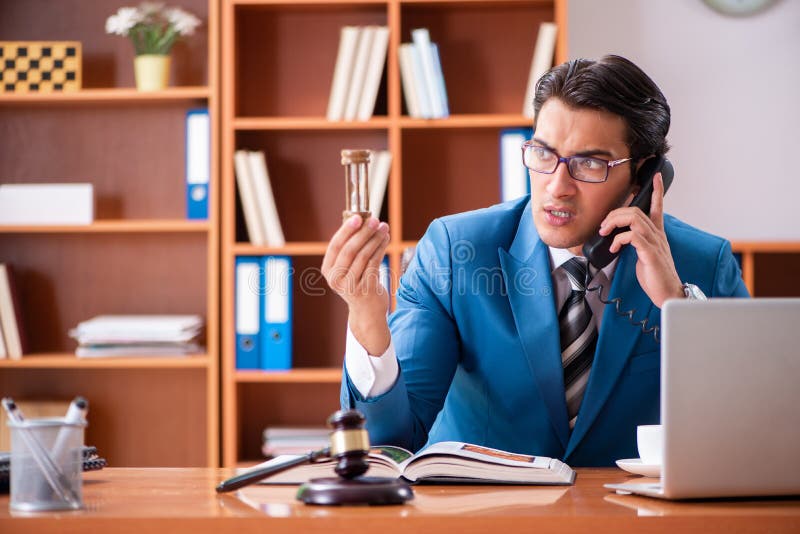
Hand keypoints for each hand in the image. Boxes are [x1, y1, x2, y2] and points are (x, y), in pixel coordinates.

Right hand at [321, 215, 390, 353]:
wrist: (367, 312)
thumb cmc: (358, 282)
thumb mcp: (348, 267)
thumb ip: (350, 248)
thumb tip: (361, 220)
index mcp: (328, 270)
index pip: (335, 246)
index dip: (346, 230)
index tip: (358, 217)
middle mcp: (336, 279)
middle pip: (350, 250)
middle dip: (364, 232)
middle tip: (375, 220)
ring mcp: (350, 286)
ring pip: (364, 255)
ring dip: (375, 238)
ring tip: (384, 227)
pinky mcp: (366, 289)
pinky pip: (374, 263)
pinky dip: (381, 248)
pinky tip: (386, 239)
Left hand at [598, 173, 683, 307]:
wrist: (667, 294)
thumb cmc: (655, 276)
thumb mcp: (643, 255)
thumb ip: (635, 243)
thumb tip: (619, 238)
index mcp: (657, 234)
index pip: (658, 207)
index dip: (657, 191)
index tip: (655, 176)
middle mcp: (657, 235)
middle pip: (636, 210)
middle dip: (615, 212)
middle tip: (603, 226)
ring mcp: (655, 243)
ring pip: (634, 218)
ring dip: (614, 222)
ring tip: (604, 232)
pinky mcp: (651, 253)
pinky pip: (632, 236)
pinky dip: (618, 239)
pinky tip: (613, 248)